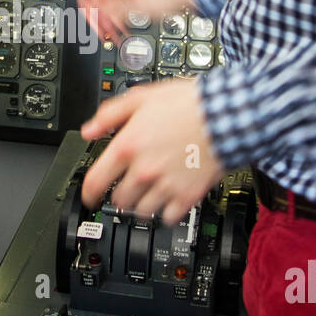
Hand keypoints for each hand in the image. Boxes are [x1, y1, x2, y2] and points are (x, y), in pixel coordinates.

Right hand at [77, 0, 195, 41]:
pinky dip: (114, 15)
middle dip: (97, 16)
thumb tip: (95, 13)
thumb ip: (112, 9)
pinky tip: (117, 27)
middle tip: (101, 31)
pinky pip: (113, 1)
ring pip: (103, 0)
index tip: (91, 22)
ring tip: (110, 32)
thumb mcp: (135, 7)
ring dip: (105, 18)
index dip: (88, 8)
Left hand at [80, 77, 222, 224]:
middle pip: (119, 200)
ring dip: (142, 205)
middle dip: (120, 195)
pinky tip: (169, 201)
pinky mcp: (187, 196)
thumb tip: (89, 131)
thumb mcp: (143, 98)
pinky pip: (168, 218)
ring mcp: (165, 186)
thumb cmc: (189, 104)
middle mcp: (143, 171)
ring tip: (149, 194)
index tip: (89, 196)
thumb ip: (110, 115)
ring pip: (141, 212)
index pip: (95, 182)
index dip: (88, 193)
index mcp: (128, 147)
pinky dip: (167, 213)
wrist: (227, 115)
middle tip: (128, 188)